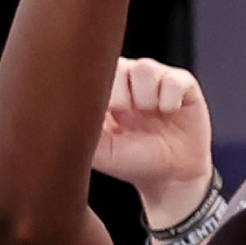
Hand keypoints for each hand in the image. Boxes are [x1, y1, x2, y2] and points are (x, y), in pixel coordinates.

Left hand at [91, 57, 212, 227]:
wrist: (169, 179)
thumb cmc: (132, 162)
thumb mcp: (96, 148)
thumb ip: (76, 124)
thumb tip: (60, 102)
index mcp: (107, 89)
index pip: (96, 68)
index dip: (101, 89)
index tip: (107, 114)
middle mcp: (132, 80)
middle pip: (120, 65)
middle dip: (122, 96)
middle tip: (127, 118)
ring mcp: (159, 82)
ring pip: (146, 68)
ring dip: (146, 97)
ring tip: (149, 115)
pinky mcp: (185, 88)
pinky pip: (175, 80)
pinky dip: (170, 99)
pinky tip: (169, 113)